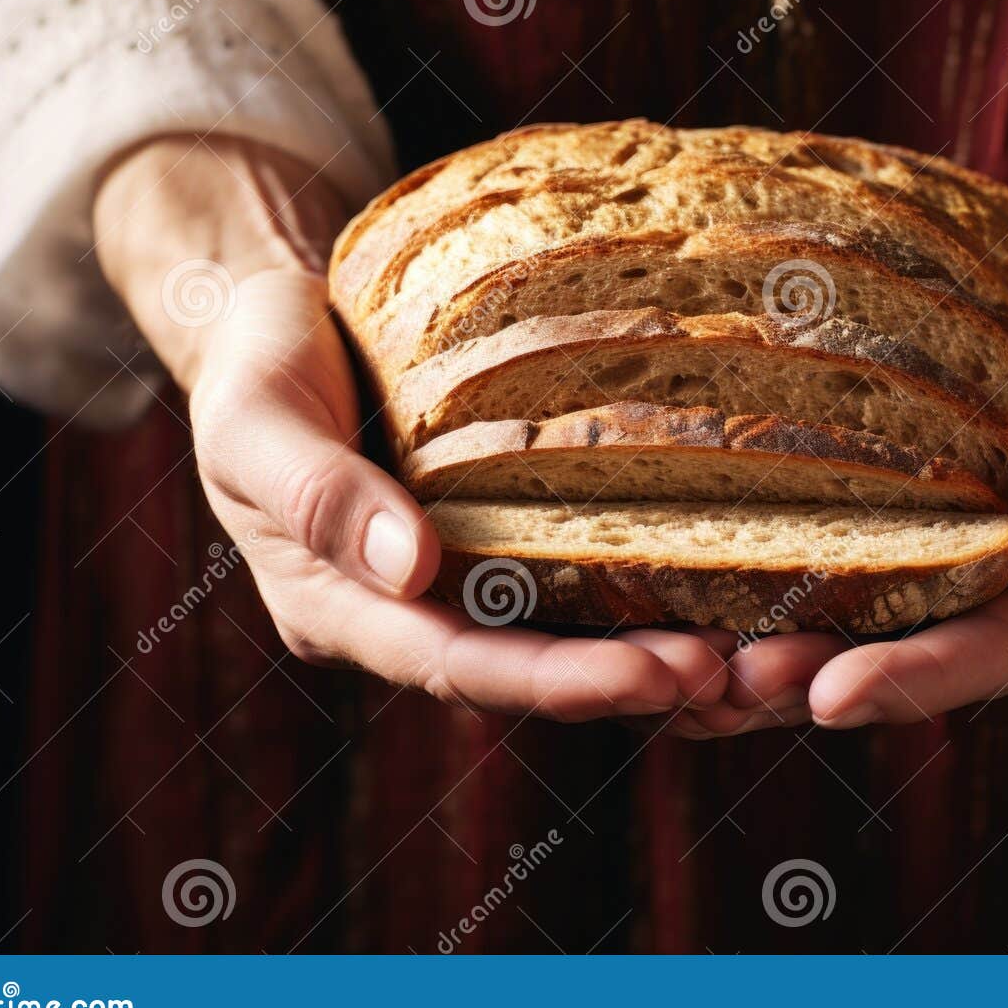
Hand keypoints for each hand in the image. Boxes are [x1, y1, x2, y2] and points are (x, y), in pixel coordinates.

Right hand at [94, 134, 728, 720]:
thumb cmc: (255, 363)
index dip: (551, 681)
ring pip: (560, 641)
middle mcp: (406, 615)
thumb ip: (319, 495)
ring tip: (752, 655)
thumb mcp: (256, 419)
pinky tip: (723, 589)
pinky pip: (573, 580)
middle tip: (729, 675)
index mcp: (336, 609)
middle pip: (525, 671)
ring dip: (653, 653)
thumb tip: (412, 568)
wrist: (278, 326)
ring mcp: (455, 583)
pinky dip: (644, 594)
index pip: (452, 663)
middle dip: (627, 681)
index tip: (647, 675)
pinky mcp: (496, 541)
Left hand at [667, 156, 1007, 734]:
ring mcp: (978, 574)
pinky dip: (794, 590)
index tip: (831, 695)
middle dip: (821, 682)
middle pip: (920, 662)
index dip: (919, 680)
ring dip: (790, 655)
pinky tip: (711, 590)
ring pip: (879, 634)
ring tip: (696, 666)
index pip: (1001, 652)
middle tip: (725, 691)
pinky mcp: (937, 532)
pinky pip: (864, 574)